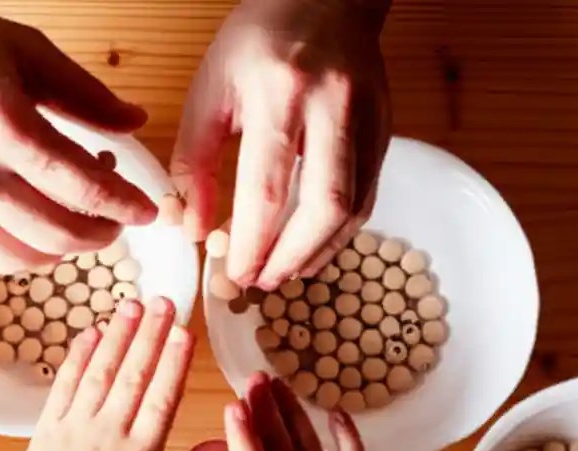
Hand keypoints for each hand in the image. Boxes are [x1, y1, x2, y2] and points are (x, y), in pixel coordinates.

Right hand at [0, 0, 156, 272]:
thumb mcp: (26, 50)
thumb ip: (86, 94)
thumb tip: (135, 122)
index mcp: (1, 121)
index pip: (82, 186)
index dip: (124, 205)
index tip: (147, 210)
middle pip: (59, 232)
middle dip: (103, 232)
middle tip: (117, 219)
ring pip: (25, 256)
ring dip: (65, 248)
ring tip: (76, 220)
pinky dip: (23, 250)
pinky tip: (34, 222)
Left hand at [7, 297, 226, 450]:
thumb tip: (224, 443)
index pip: (161, 399)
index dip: (174, 363)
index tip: (185, 333)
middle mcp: (108, 434)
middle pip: (133, 375)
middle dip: (151, 335)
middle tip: (165, 302)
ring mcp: (76, 426)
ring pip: (100, 372)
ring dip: (118, 335)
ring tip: (133, 304)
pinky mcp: (49, 425)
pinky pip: (66, 383)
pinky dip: (79, 356)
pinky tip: (93, 331)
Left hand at [171, 0, 391, 288]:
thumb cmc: (259, 41)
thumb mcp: (211, 90)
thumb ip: (196, 161)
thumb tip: (191, 226)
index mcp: (280, 92)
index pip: (268, 189)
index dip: (253, 243)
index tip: (234, 273)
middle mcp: (333, 106)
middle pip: (324, 206)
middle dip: (292, 257)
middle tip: (263, 282)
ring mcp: (368, 118)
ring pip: (355, 206)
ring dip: (319, 251)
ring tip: (286, 272)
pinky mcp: (386, 128)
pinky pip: (368, 193)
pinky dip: (340, 230)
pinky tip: (313, 245)